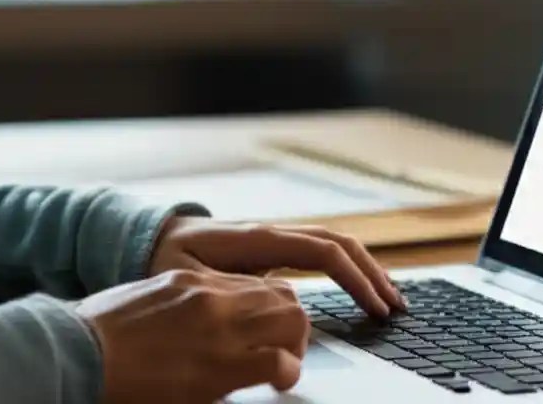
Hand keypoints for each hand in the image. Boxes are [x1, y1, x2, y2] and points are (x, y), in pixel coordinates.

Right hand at [76, 269, 308, 402]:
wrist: (76, 352)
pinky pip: (278, 362)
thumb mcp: (146, 301)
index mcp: (193, 282)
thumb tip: (198, 324)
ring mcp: (220, 328)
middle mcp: (214, 298)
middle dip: (292, 324)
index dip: (273, 306)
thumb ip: (181, 306)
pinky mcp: (221, 365)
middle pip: (285, 296)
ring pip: (292, 321)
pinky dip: (286, 372)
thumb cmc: (97, 334)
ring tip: (284, 367)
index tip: (270, 326)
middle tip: (286, 349)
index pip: (258, 282)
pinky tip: (277, 383)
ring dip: (295, 346)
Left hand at [150, 219, 405, 317]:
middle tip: (396, 307)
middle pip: (340, 244)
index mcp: (259, 239)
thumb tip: (267, 304)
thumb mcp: (186, 278)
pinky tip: (360, 290)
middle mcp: (274, 235)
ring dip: (366, 270)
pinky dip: (347, 271)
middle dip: (372, 274)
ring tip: (389, 300)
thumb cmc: (162, 259)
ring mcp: (276, 241)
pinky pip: (321, 255)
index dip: (355, 278)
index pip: (324, 252)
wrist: (146, 237)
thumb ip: (224, 290)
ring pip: (335, 247)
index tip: (374, 307)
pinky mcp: (273, 252)